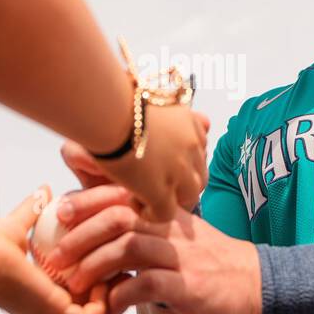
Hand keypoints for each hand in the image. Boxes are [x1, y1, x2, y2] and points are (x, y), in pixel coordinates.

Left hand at [0, 186, 109, 313]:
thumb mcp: (18, 224)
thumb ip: (33, 210)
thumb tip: (45, 190)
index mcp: (38, 296)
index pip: (76, 300)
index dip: (96, 282)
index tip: (106, 257)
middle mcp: (46, 313)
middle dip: (110, 295)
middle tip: (119, 269)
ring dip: (110, 300)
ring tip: (116, 274)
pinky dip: (102, 303)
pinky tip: (104, 279)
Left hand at [44, 185, 261, 313]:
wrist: (256, 284)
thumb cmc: (209, 260)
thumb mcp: (177, 233)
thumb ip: (144, 225)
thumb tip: (100, 223)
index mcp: (166, 213)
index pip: (120, 195)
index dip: (86, 201)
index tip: (58, 213)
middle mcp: (171, 229)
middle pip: (118, 218)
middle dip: (80, 235)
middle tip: (56, 257)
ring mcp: (181, 256)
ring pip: (129, 248)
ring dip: (95, 266)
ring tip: (76, 285)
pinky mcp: (188, 286)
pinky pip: (147, 285)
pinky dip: (121, 295)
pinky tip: (110, 306)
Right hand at [91, 105, 208, 221]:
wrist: (107, 110)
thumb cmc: (120, 100)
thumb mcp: (156, 99)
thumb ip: (180, 114)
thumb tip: (207, 122)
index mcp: (191, 124)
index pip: (200, 152)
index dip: (184, 164)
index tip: (166, 166)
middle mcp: (191, 148)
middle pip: (200, 178)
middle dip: (182, 185)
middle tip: (158, 187)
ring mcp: (178, 171)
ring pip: (188, 198)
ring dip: (170, 201)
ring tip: (146, 198)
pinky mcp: (160, 190)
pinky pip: (165, 214)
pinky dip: (152, 214)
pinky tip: (134, 203)